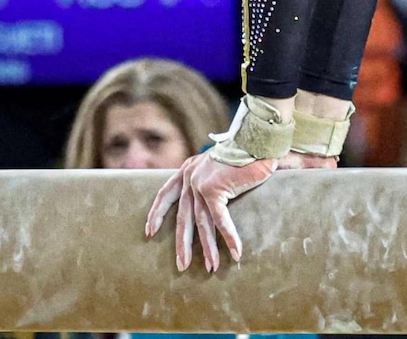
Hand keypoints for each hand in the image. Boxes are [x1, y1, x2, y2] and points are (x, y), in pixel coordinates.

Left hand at [145, 152, 272, 271]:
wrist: (256, 138)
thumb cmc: (244, 153)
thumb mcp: (219, 167)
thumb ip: (213, 182)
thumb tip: (216, 201)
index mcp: (188, 168)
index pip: (165, 193)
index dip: (157, 213)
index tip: (149, 232)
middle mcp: (189, 175)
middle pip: (182, 217)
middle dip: (182, 243)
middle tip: (182, 265)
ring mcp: (199, 182)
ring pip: (201, 223)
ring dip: (208, 248)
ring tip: (212, 267)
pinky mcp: (213, 189)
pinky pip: (220, 219)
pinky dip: (229, 237)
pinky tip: (235, 252)